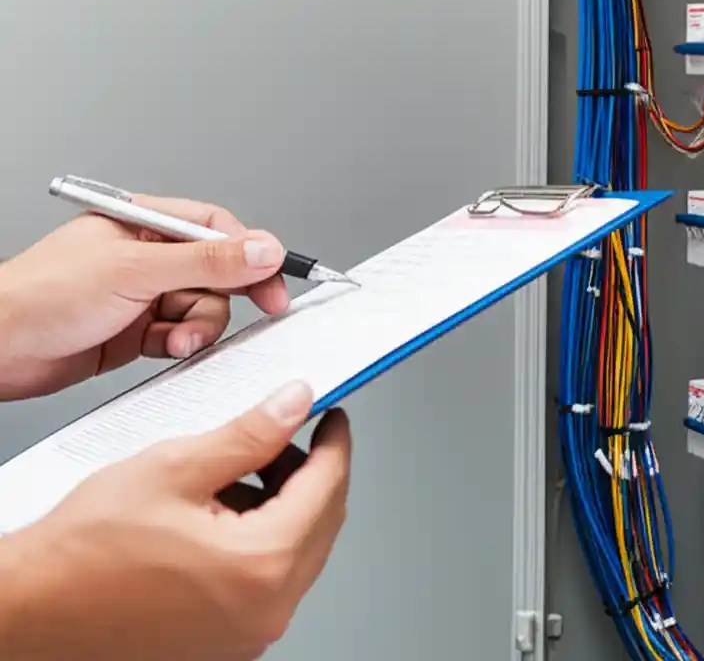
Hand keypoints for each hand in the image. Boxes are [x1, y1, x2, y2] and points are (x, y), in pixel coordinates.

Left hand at [0, 196, 290, 400]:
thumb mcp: (136, 271)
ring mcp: (141, 295)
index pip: (217, 229)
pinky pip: (181, 335)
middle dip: (226, 297)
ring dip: (199, 327)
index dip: (251, 253)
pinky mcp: (136, 331)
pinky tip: (167, 349)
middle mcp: (145, 257)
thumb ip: (207, 262)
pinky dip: (181, 345)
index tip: (274, 280)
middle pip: (217, 273)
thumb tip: (263, 249)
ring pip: (202, 308)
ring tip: (177, 338)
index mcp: (143, 224)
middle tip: (251, 312)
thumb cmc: (42, 295)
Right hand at [0, 381, 351, 660]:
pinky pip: (269, 581)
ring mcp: (250, 633)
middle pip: (321, 523)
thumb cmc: (83, 551)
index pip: (328, 489)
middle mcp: (266, 609)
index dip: (334, 444)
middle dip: (308, 473)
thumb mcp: (174, 467)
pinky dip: (260, 541)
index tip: (333, 419)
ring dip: (282, 507)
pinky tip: (223, 514)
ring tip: (237, 473)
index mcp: (262, 564)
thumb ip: (249, 434)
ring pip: (296, 552)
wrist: (31, 608)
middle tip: (284, 436)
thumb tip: (294, 405)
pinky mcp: (230, 641)